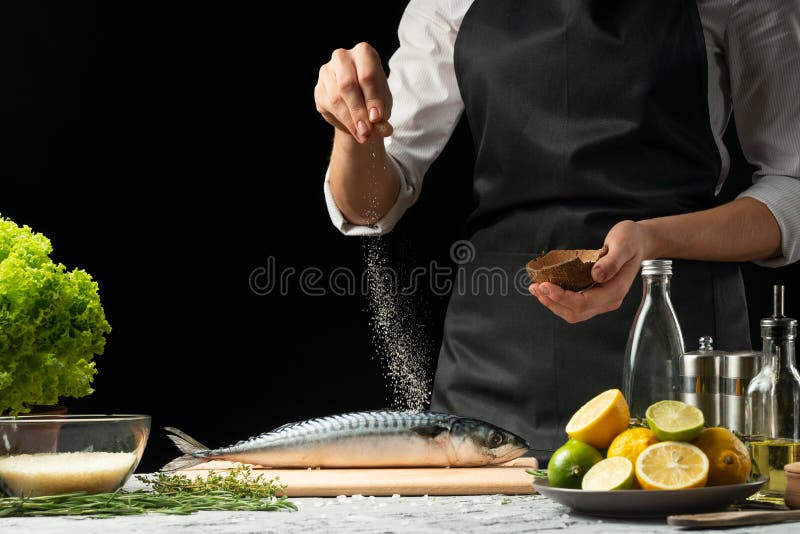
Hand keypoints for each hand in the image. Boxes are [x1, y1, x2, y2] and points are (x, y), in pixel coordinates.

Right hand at [314, 42, 392, 143]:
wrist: (357, 103)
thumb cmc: (373, 97)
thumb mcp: (383, 104)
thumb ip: (383, 115)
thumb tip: (385, 130)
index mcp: (364, 53)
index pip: (367, 74)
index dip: (372, 98)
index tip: (377, 118)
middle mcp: (343, 57)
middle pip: (348, 84)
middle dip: (359, 111)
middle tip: (367, 131)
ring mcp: (327, 71)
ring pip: (337, 97)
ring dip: (351, 120)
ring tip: (363, 135)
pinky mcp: (319, 88)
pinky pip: (329, 106)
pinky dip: (344, 121)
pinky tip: (354, 130)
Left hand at [529, 221, 652, 322]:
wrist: (638, 242)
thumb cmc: (631, 240)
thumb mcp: (623, 245)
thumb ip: (612, 260)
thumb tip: (596, 275)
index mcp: (615, 291)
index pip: (584, 303)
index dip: (562, 297)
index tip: (545, 285)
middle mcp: (608, 300)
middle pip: (575, 313)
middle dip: (553, 302)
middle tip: (535, 287)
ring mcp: (602, 301)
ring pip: (573, 313)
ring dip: (553, 303)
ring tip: (536, 289)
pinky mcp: (595, 296)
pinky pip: (574, 305)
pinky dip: (558, 299)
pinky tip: (546, 289)